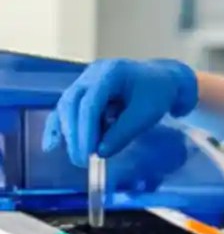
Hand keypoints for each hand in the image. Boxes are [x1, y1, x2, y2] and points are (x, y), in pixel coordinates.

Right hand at [42, 58, 198, 166]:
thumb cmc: (157, 94)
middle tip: (81, 161)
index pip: (90, 103)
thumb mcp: (147, 114)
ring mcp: (84, 81)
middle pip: (72, 104)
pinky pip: (66, 109)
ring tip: (76, 157)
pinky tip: (51, 146)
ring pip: (66, 106)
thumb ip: (124, 132)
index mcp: (111, 72)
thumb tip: (101, 152)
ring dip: (67, 133)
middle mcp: (92, 74)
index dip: (87, 130)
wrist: (162, 79)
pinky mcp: (81, 92)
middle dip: (74, 134)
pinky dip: (60, 127)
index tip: (89, 153)